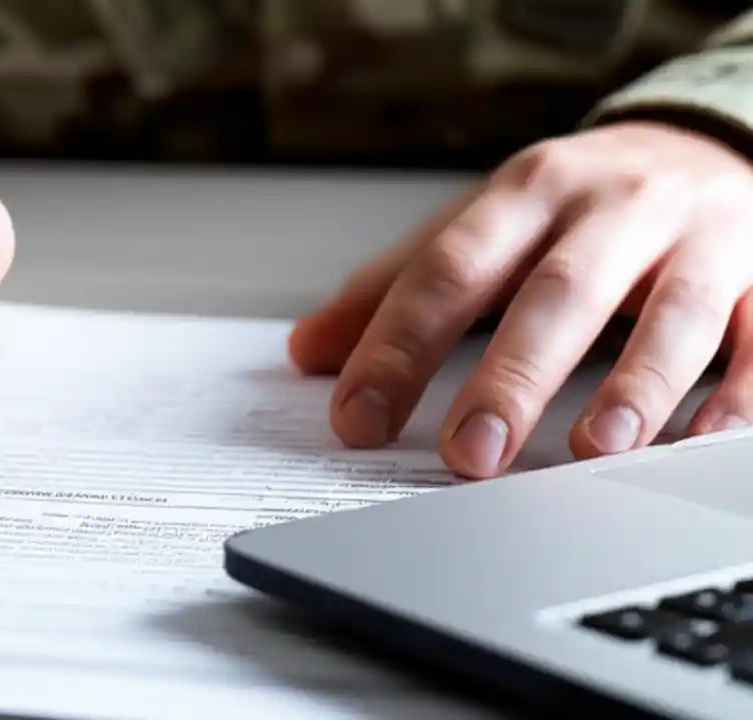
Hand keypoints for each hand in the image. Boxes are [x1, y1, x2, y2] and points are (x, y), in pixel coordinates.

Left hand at [289, 121, 752, 477]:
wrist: (701, 146)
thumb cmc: (573, 204)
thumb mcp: (480, 225)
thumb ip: (395, 286)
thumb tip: (306, 351)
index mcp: (526, 193)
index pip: (449, 269)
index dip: (397, 345)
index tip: (356, 418)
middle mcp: (611, 209)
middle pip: (557, 292)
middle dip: (512, 376)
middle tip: (469, 454)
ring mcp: (696, 240)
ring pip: (673, 312)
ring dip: (636, 384)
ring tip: (594, 450)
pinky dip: (737, 393)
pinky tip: (699, 440)